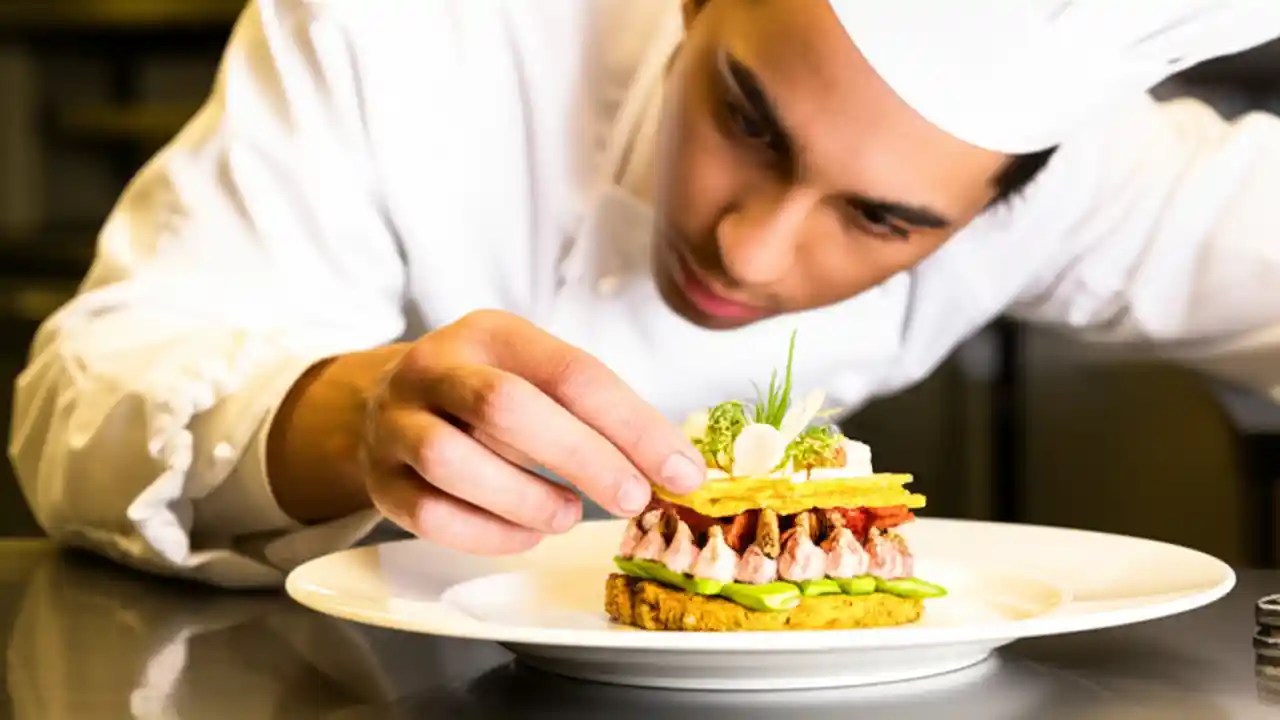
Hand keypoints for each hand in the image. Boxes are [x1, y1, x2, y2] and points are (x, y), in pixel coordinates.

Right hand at [360, 310, 705, 553]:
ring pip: (453, 461)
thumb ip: (599, 414)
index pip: (571, 372)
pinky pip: (430, 514)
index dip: (633, 424)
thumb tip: (676, 469)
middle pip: (505, 406)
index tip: (681, 471)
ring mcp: (397, 422)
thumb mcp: (537, 378)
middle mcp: (436, 367)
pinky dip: (489, 533)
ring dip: (525, 497)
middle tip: (632, 498)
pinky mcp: (380, 480)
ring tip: (568, 516)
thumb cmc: (488, 396)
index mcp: (492, 332)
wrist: (385, 405)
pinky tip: (527, 532)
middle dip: (582, 458)